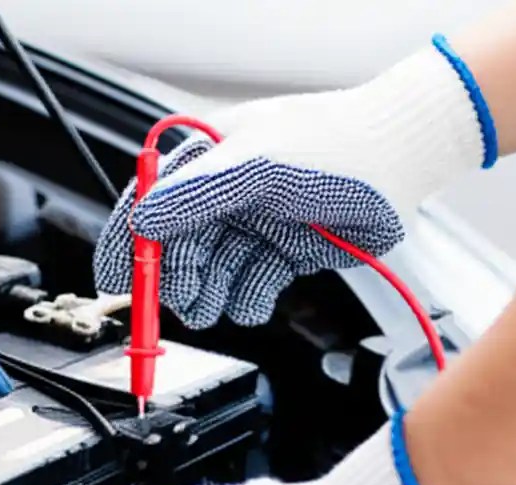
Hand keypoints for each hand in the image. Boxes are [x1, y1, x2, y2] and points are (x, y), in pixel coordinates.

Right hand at [93, 38, 492, 329]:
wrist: (402, 160)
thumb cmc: (333, 145)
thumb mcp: (255, 165)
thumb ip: (196, 195)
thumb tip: (143, 221)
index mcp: (205, 160)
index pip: (149, 205)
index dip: (127, 244)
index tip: (113, 279)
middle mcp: (224, 193)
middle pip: (177, 248)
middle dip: (176, 279)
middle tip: (183, 302)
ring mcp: (253, 223)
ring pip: (211, 272)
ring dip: (208, 295)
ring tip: (214, 309)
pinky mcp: (282, 251)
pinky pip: (248, 284)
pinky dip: (245, 298)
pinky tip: (252, 301)